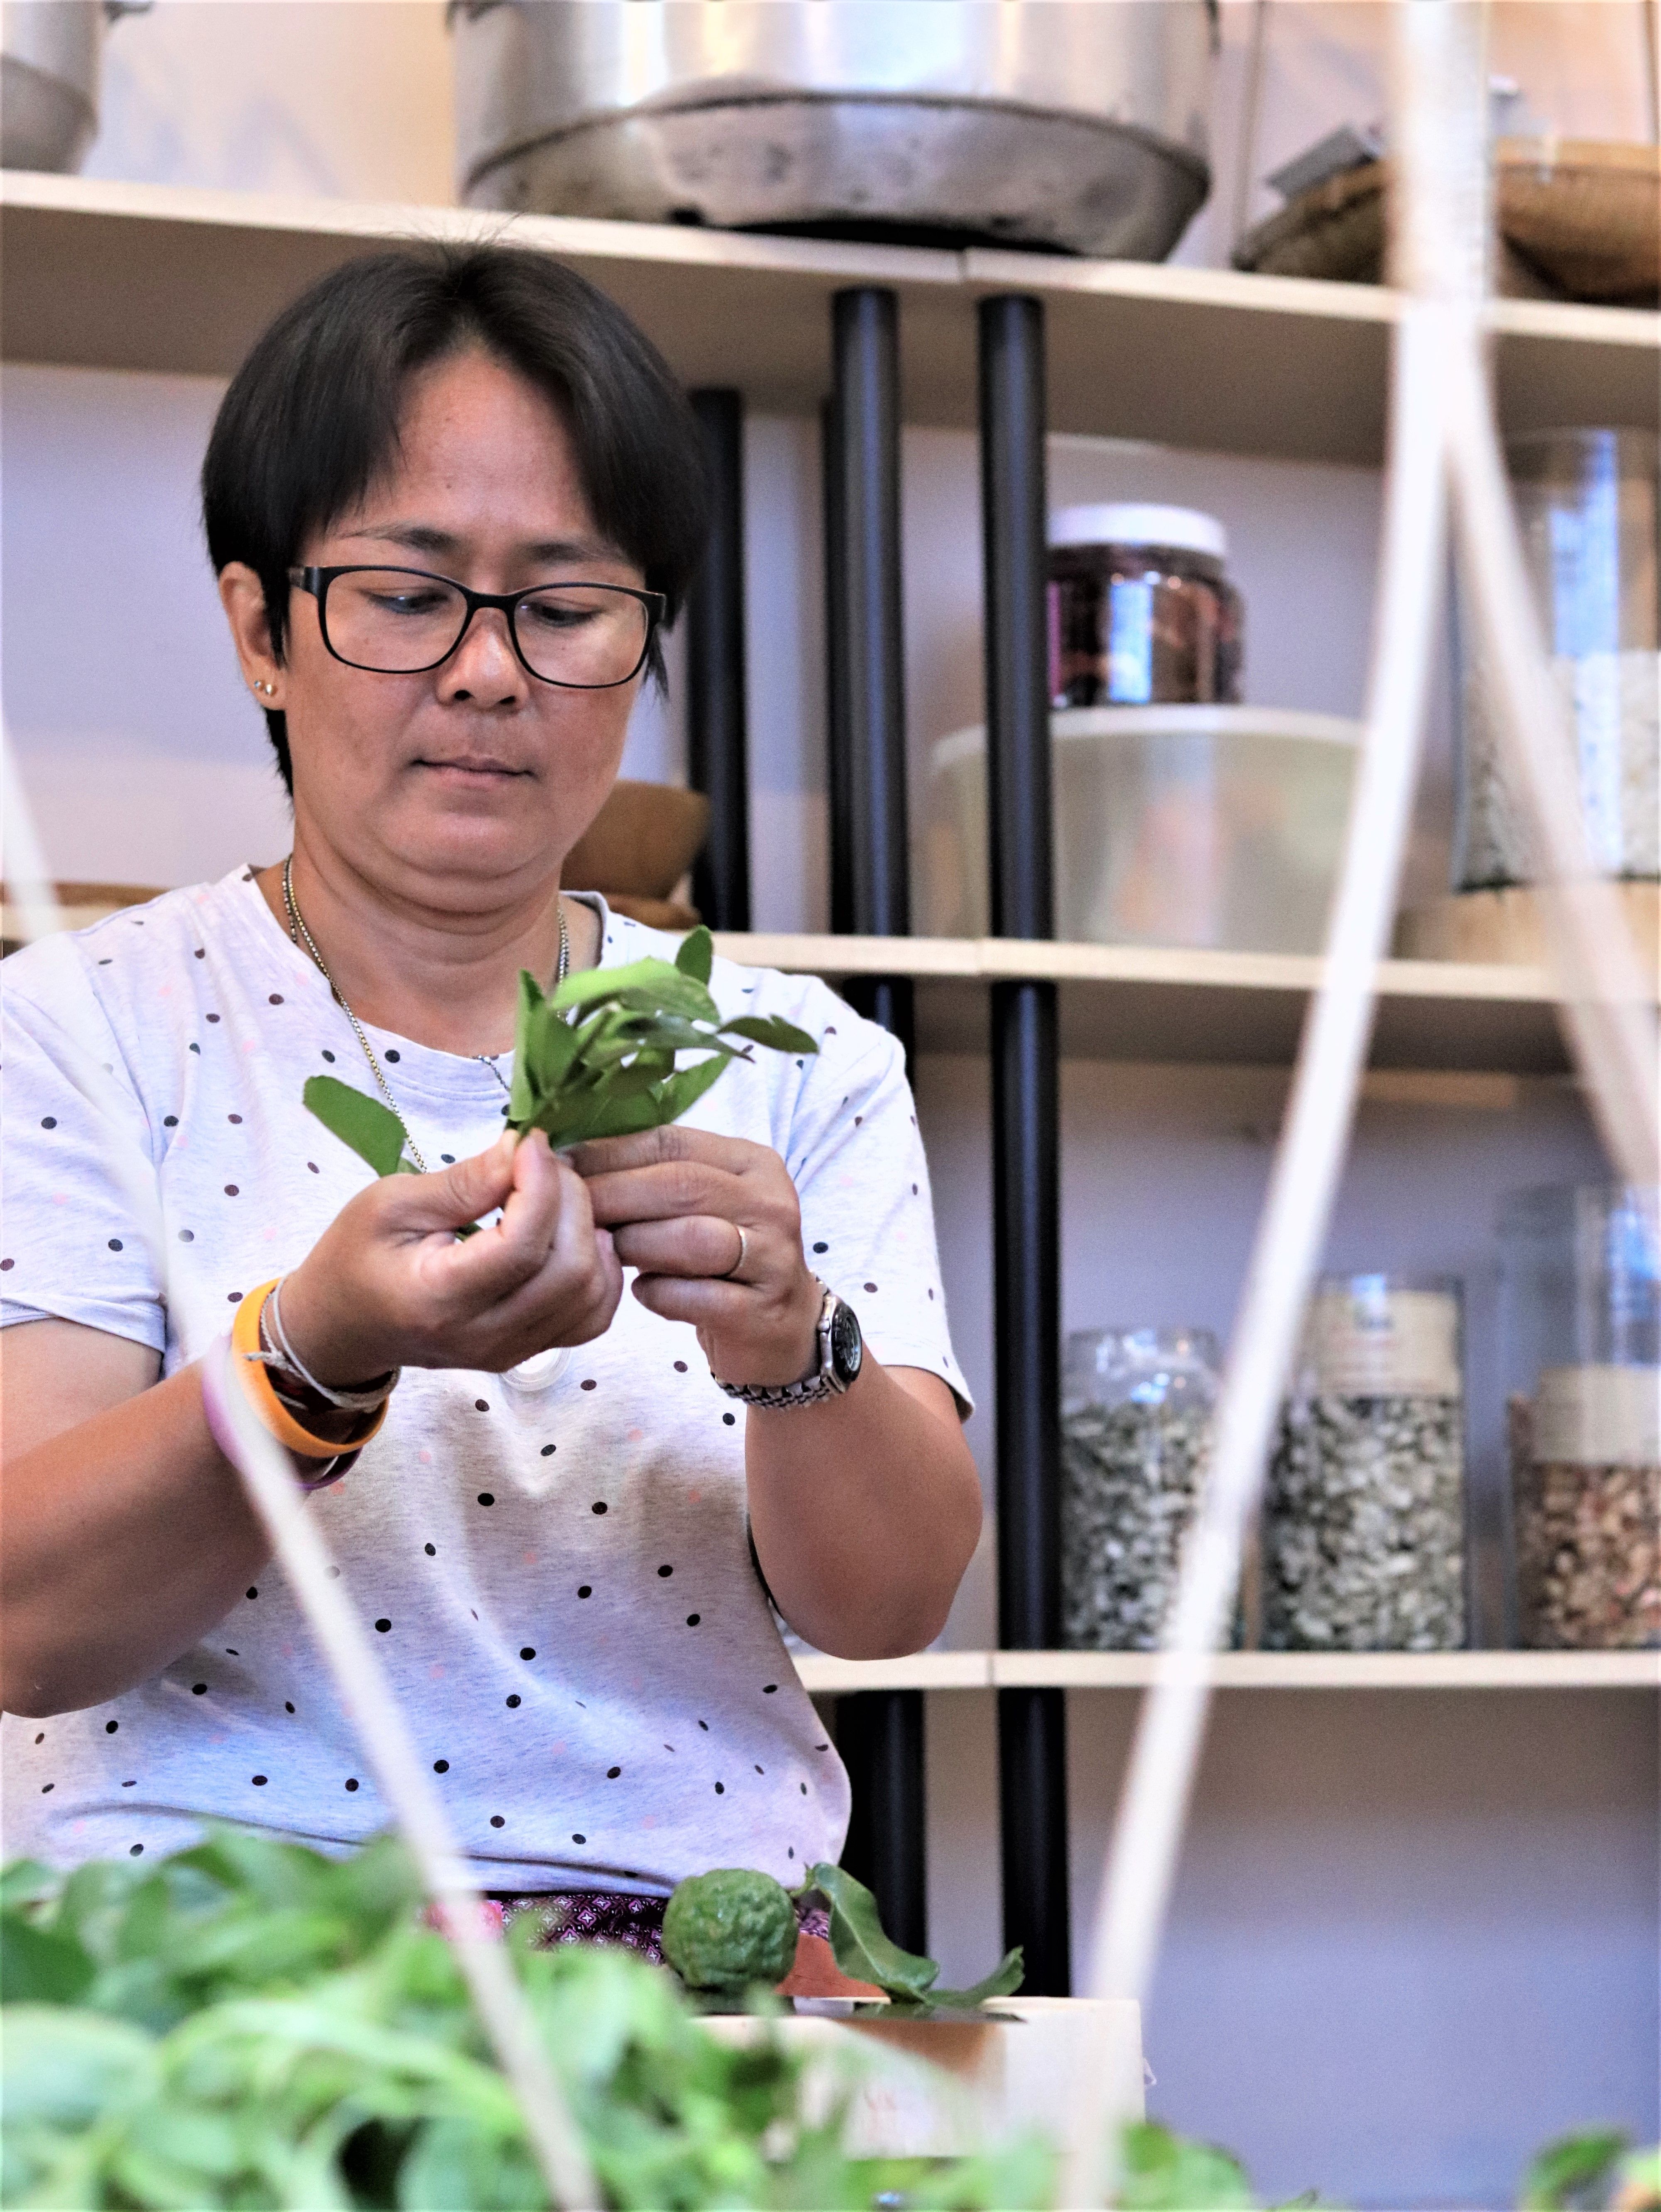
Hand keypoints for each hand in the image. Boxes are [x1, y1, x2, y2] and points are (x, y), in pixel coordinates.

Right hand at [279, 1130, 622, 1383]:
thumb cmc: (356, 1257)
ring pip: (590, 1294)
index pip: (522, 1246)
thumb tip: (522, 1148)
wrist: (342, 1326)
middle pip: (569, 1270)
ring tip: (557, 1196)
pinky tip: (577, 1236)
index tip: (530, 1142)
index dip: (542, 1184)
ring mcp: (510, 1351)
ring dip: (589, 1232)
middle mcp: (483, 1336)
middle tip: (542, 1165)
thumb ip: (463, 1183)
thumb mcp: (390, 1204)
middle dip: (572, 1202)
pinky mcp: (527, 1352)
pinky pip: (591, 1318)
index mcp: (438, 1299)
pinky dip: (599, 1272)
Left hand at [570, 1125, 822, 1388]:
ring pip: (693, 1239)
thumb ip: (650, 1179)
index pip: (672, 1141)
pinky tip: (643, 1291)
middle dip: (614, 1194)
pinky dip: (658, 1293)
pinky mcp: (761, 1312)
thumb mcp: (698, 1207)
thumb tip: (567, 1159)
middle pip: (681, 1185)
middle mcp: (770, 1203)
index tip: (560, 1165)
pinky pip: (697, 1297)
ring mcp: (773, 1259)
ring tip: (606, 1252)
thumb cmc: (720, 1261)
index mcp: (751, 1163)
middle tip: (568, 1210)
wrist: (780, 1330)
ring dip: (636, 1243)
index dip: (609, 1151)